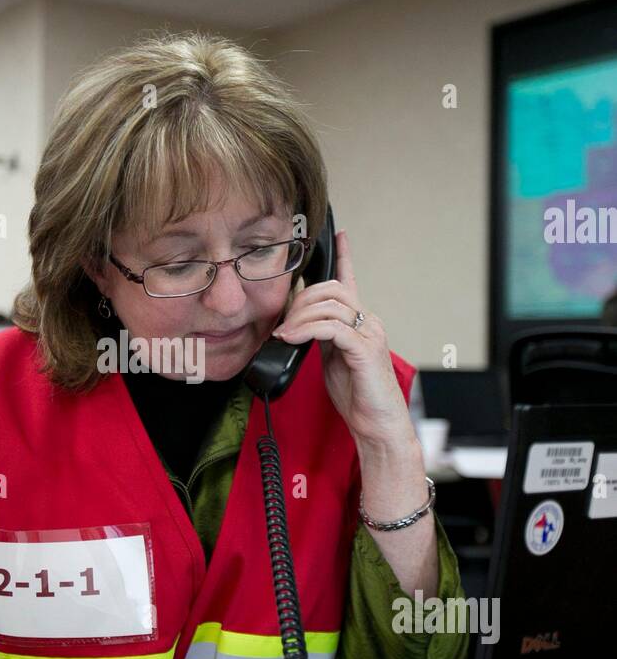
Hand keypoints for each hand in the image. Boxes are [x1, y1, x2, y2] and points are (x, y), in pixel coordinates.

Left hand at [271, 229, 415, 450]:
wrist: (377, 424)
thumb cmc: (357, 395)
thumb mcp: (332, 360)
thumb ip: (321, 338)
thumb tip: (297, 325)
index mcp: (359, 323)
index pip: (351, 281)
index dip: (344, 256)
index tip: (338, 234)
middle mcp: (368, 322)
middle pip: (331, 289)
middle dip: (299, 301)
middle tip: (282, 324)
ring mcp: (369, 334)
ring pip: (329, 305)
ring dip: (298, 317)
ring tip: (284, 335)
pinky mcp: (364, 350)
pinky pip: (331, 328)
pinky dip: (306, 330)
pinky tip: (291, 339)